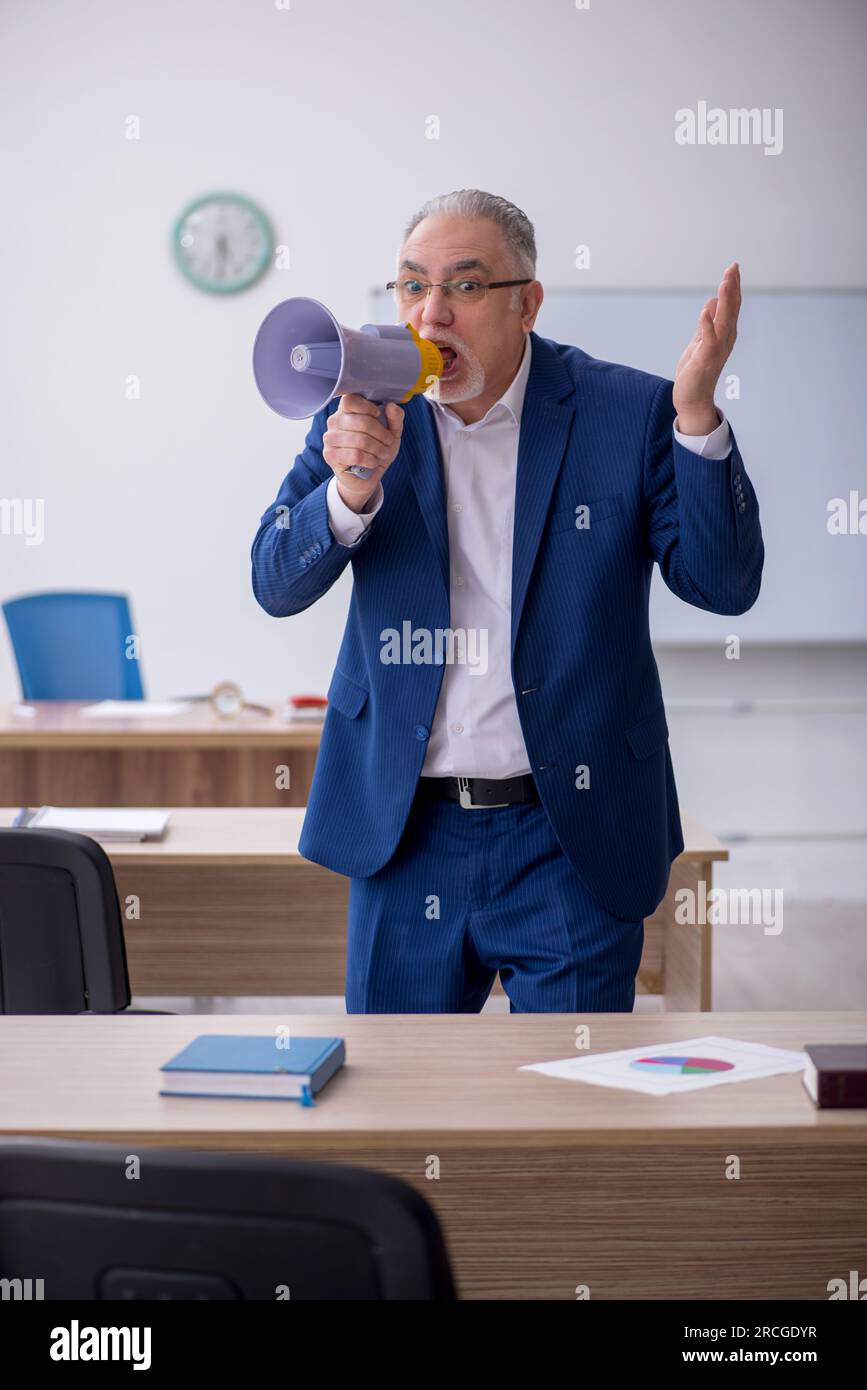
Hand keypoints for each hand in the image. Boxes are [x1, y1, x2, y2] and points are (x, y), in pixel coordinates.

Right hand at [322, 395, 403, 511]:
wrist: (367, 476)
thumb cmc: (376, 449)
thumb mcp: (392, 432)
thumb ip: (395, 417)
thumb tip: (391, 405)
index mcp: (347, 410)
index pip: (350, 400)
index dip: (367, 406)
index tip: (378, 415)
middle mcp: (335, 421)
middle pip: (362, 421)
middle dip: (382, 434)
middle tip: (388, 442)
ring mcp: (330, 438)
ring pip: (360, 440)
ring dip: (378, 449)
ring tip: (382, 454)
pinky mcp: (330, 455)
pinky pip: (355, 455)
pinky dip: (370, 460)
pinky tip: (372, 462)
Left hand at [673, 262, 740, 433]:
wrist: (692, 397)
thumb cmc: (696, 370)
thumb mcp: (700, 340)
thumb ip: (707, 322)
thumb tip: (712, 302)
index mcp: (724, 334)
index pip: (731, 306)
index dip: (732, 287)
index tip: (733, 268)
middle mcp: (725, 339)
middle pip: (731, 310)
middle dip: (732, 288)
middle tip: (733, 268)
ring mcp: (716, 349)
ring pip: (723, 321)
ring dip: (725, 301)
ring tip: (725, 281)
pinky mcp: (705, 359)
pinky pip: (708, 340)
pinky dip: (706, 325)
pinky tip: (705, 312)